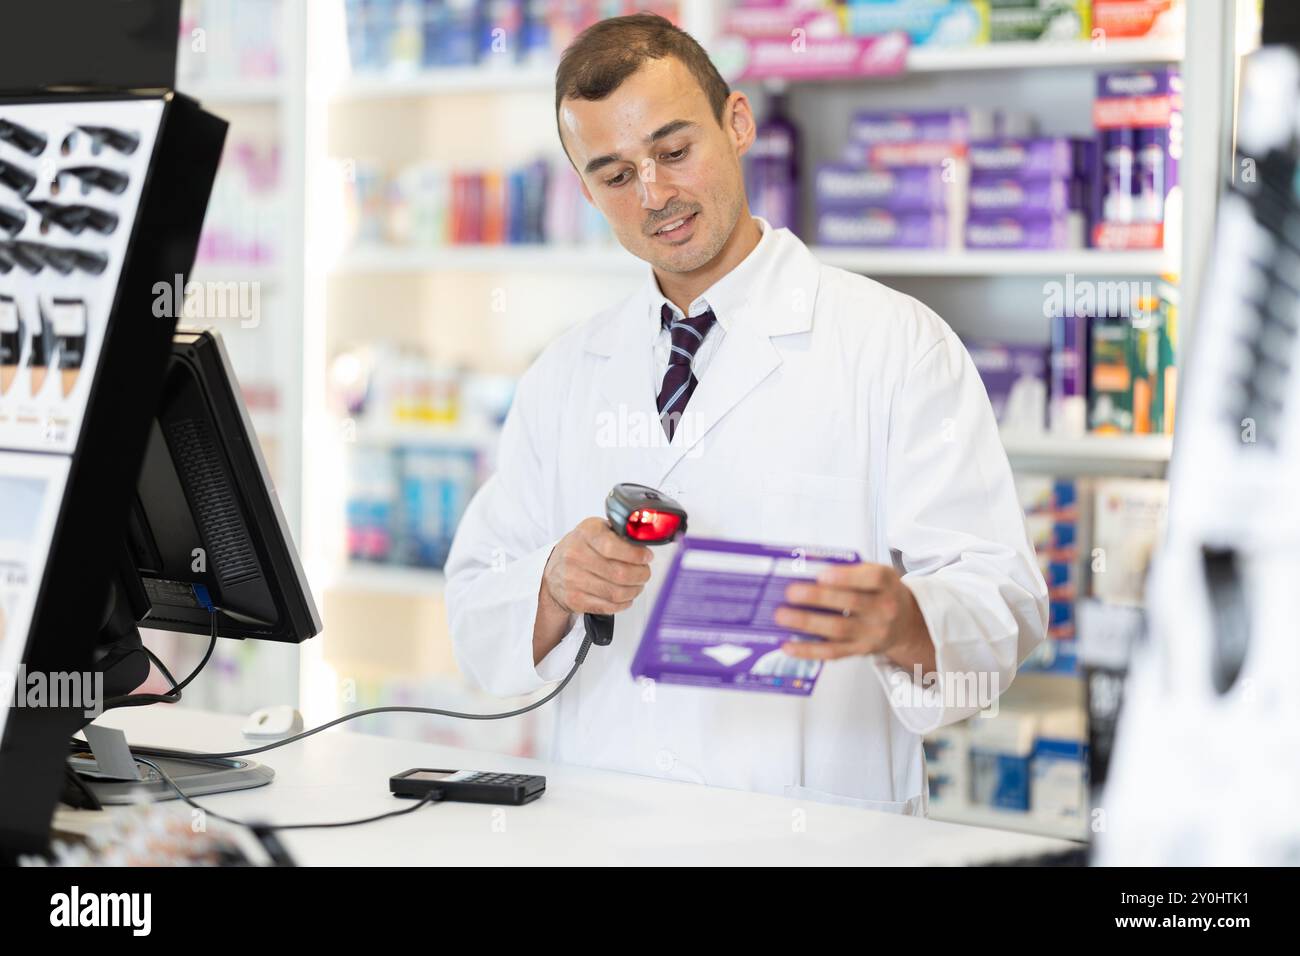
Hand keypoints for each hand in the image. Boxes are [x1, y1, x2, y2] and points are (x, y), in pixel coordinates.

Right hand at [541, 517, 653, 616]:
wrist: (554, 570)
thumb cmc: (581, 548)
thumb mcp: (597, 530)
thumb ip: (619, 533)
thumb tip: (644, 542)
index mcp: (586, 533)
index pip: (613, 546)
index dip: (636, 554)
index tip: (646, 557)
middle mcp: (575, 555)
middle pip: (619, 573)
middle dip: (641, 575)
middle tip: (645, 573)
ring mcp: (573, 579)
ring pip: (616, 592)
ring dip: (634, 590)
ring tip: (637, 585)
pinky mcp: (575, 599)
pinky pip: (608, 606)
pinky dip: (623, 603)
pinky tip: (625, 596)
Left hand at [773, 562, 934, 671]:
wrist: (906, 624)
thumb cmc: (880, 591)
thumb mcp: (875, 573)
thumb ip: (848, 570)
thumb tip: (807, 568)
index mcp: (888, 583)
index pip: (872, 579)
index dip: (847, 577)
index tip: (822, 575)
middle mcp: (885, 609)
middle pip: (851, 603)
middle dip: (818, 598)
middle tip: (790, 593)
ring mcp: (874, 633)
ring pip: (838, 629)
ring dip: (807, 623)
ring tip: (782, 616)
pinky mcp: (861, 651)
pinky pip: (833, 652)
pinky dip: (809, 650)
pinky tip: (788, 645)